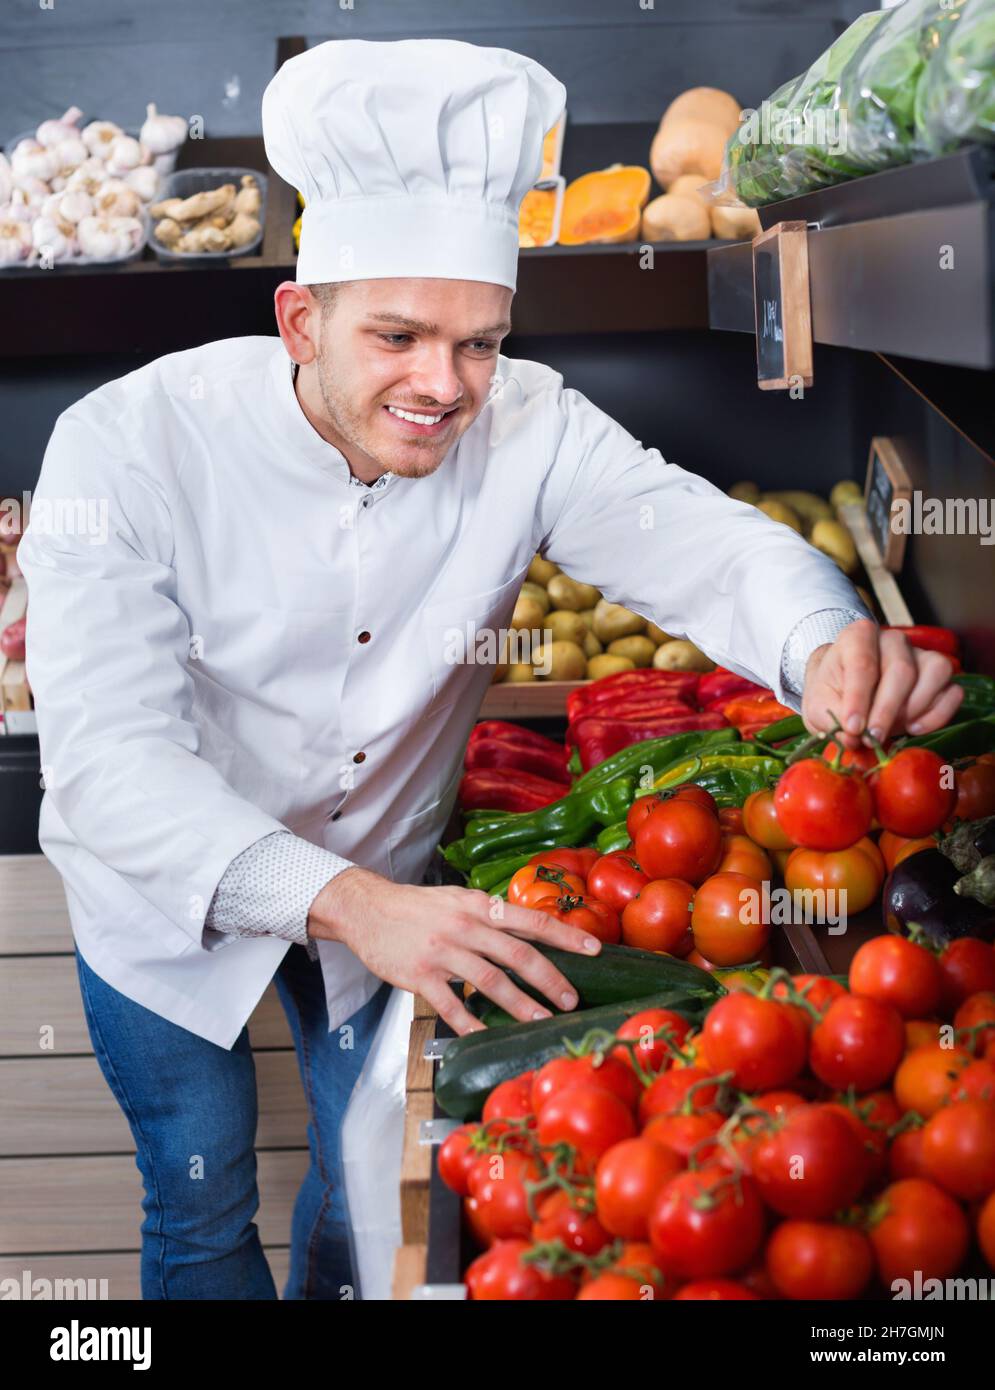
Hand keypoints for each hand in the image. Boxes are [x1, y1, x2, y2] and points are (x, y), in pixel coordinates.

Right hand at [306, 866, 601, 1034]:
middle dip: (550, 979)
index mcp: (479, 905)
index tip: (595, 950)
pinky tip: (487, 1036)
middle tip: (572, 1000)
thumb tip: (534, 933)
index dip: (565, 935)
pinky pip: (451, 1005)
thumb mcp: (459, 900)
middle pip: (517, 954)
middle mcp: (464, 926)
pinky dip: (471, 1023)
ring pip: (489, 981)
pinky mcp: (419, 976)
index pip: (531, 920)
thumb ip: (492, 917)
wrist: (367, 909)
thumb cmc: (419, 907)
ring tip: (543, 1021)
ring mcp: (441, 951)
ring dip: (520, 1005)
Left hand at [801, 619, 962, 749]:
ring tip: (893, 728)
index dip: (858, 699)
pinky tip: (914, 727)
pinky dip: (937, 715)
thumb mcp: (819, 706)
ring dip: (914, 709)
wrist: (846, 688)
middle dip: (887, 710)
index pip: (863, 664)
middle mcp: (892, 640)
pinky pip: (952, 692)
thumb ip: (832, 719)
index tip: (852, 727)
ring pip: (934, 674)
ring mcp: (920, 654)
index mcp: (857, 637)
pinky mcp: (939, 674)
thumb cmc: (832, 692)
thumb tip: (854, 737)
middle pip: (901, 670)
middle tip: (873, 737)